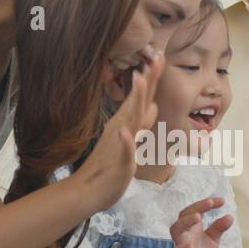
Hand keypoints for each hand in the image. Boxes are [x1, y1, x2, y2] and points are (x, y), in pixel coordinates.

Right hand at [72, 46, 163, 212]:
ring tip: (139, 78)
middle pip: (137, 100)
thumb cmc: (109, 166)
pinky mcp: (119, 161)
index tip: (160, 57)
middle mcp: (122, 128)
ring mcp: (119, 143)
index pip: (141, 97)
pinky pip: (123, 150)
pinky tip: (126, 132)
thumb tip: (154, 106)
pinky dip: (126, 141)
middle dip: (147, 79)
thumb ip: (141, 123)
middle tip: (155, 57)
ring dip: (135, 99)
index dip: (151, 78)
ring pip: (130, 118)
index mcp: (126, 123)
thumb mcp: (131, 141)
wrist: (88, 190)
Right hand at [169, 196, 232, 247]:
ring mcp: (180, 244)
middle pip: (184, 215)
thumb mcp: (213, 239)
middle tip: (209, 203)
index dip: (207, 203)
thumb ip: (219, 228)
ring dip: (186, 222)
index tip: (222, 201)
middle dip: (196, 207)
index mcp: (192, 226)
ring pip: (176, 230)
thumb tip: (230, 216)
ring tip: (198, 217)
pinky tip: (191, 247)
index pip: (196, 209)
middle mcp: (185, 233)